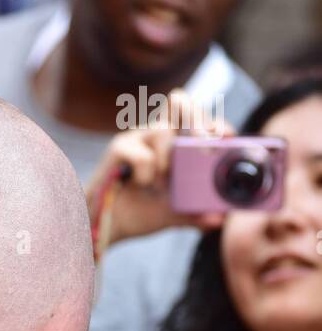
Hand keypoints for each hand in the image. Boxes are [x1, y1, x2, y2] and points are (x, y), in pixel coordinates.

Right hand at [85, 88, 232, 245]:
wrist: (104, 228)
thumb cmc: (136, 213)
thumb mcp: (172, 215)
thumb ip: (195, 214)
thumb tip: (220, 219)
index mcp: (174, 144)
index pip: (197, 117)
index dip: (213, 121)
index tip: (225, 137)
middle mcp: (156, 134)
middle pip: (180, 102)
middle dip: (197, 118)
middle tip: (206, 144)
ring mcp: (137, 138)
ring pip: (162, 129)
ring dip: (167, 160)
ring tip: (160, 184)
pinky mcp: (119, 148)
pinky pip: (143, 155)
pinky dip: (147, 175)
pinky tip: (140, 185)